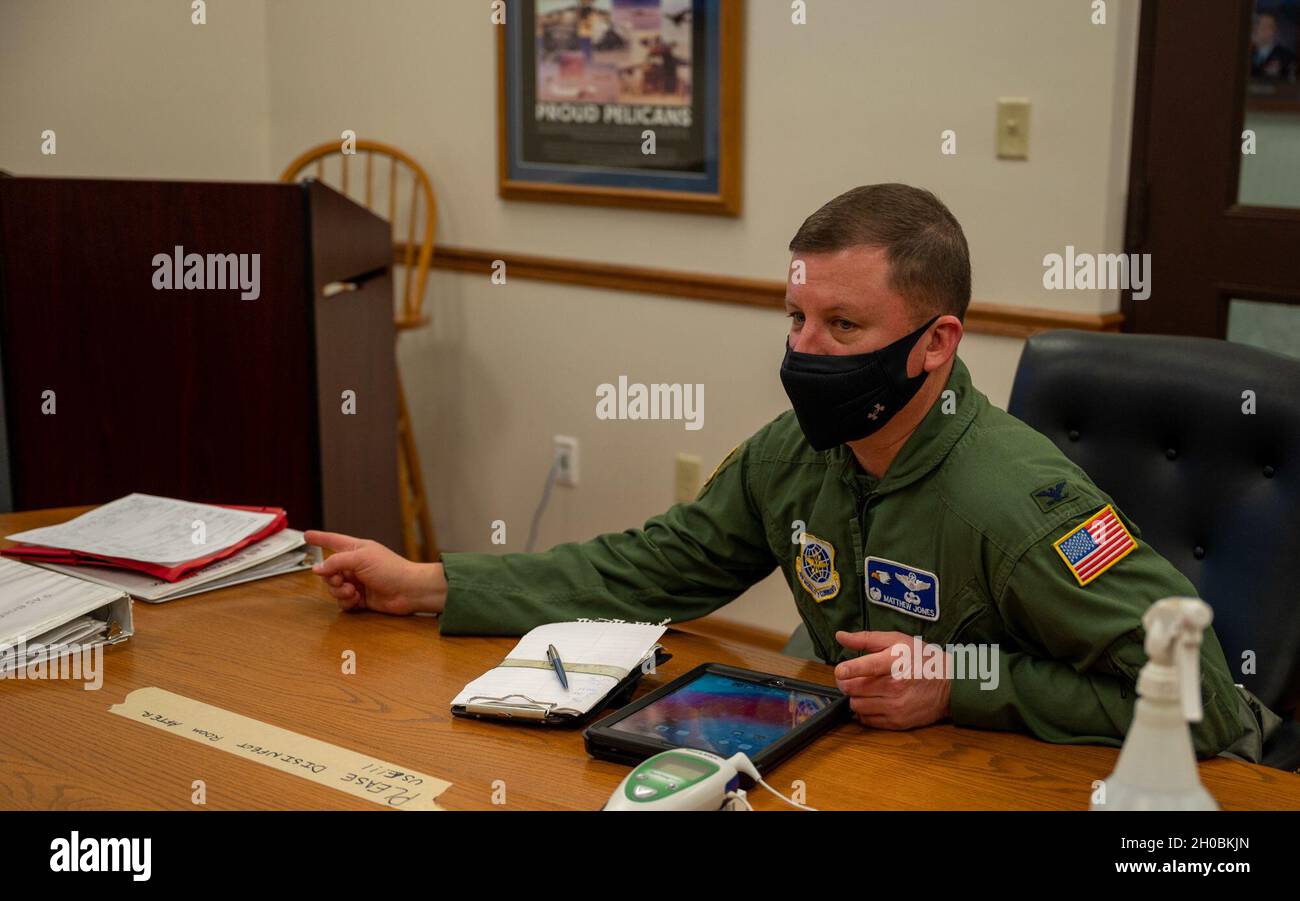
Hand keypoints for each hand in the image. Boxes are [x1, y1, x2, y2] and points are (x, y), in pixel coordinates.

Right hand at [305, 530, 446, 615]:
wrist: (409, 590)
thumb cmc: (391, 569)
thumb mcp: (360, 558)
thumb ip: (336, 562)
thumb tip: (317, 568)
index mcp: (356, 549)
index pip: (333, 541)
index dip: (319, 538)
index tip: (306, 536)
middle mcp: (355, 565)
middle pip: (329, 571)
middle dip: (331, 578)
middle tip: (341, 580)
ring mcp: (358, 582)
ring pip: (334, 588)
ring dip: (339, 591)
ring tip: (353, 591)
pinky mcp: (361, 598)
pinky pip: (343, 601)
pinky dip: (347, 601)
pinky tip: (357, 599)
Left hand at [833, 630, 951, 729]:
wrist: (950, 686)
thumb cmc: (923, 659)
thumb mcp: (897, 640)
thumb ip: (866, 639)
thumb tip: (841, 636)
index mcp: (895, 663)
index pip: (865, 667)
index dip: (846, 669)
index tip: (840, 670)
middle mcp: (895, 686)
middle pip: (853, 688)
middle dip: (847, 682)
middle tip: (851, 676)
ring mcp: (896, 706)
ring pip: (856, 705)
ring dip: (855, 697)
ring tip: (865, 688)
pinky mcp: (897, 722)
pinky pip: (866, 720)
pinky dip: (864, 711)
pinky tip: (873, 700)